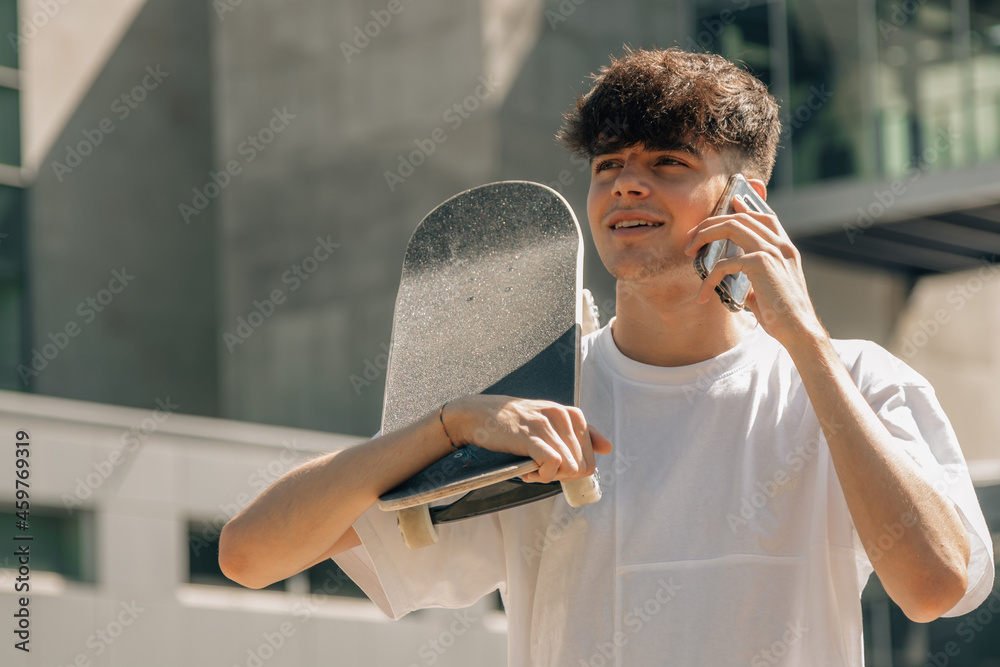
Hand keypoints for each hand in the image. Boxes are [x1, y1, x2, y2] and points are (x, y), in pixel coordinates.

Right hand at [445, 395, 612, 482]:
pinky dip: (541, 476)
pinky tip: (527, 471)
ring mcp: (547, 425)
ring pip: (570, 468)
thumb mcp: (550, 421)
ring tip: (532, 469)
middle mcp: (563, 417)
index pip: (591, 456)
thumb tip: (608, 447)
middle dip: (563, 476)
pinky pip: (553, 465)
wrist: (479, 414)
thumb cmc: (514, 421)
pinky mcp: (531, 436)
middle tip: (541, 470)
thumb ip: (581, 433)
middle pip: (583, 466)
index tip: (553, 466)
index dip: (573, 469)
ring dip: (550, 477)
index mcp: (572, 414)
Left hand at [684, 194, 825, 347]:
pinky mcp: (762, 264)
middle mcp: (781, 245)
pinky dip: (709, 278)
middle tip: (691, 238)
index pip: (765, 217)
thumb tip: (732, 277)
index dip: (745, 208)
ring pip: (731, 228)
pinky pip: (725, 263)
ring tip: (688, 251)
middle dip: (711, 223)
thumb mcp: (767, 289)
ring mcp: (773, 251)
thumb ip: (753, 277)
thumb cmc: (782, 316)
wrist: (799, 331)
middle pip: (740, 218)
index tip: (728, 203)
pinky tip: (702, 294)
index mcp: (786, 249)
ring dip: (704, 236)